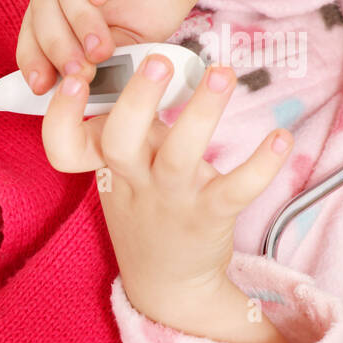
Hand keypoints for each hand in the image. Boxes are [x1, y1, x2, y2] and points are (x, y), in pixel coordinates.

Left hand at [15, 0, 228, 94]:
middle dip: (57, 45)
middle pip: (43, 7)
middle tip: (79, 72)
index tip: (42, 88)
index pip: (32, 30)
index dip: (34, 59)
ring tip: (100, 48)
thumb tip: (81, 88)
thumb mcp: (129, 40)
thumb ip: (104, 59)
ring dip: (79, 20)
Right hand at [41, 51, 291, 315]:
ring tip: (221, 73)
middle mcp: (135, 180)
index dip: (61, 111)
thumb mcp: (123, 173)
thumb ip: (132, 128)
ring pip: (179, 156)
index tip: (73, 78)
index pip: (64, 142)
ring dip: (201, 113)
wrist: (164, 281)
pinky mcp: (209, 217)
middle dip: (137, 98)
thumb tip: (153, 65)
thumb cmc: (146, 210)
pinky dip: (261, 164)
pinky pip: (236, 190)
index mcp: (109, 165)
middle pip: (121, 139)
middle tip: (158, 60)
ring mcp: (172, 199)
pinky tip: (280, 137)